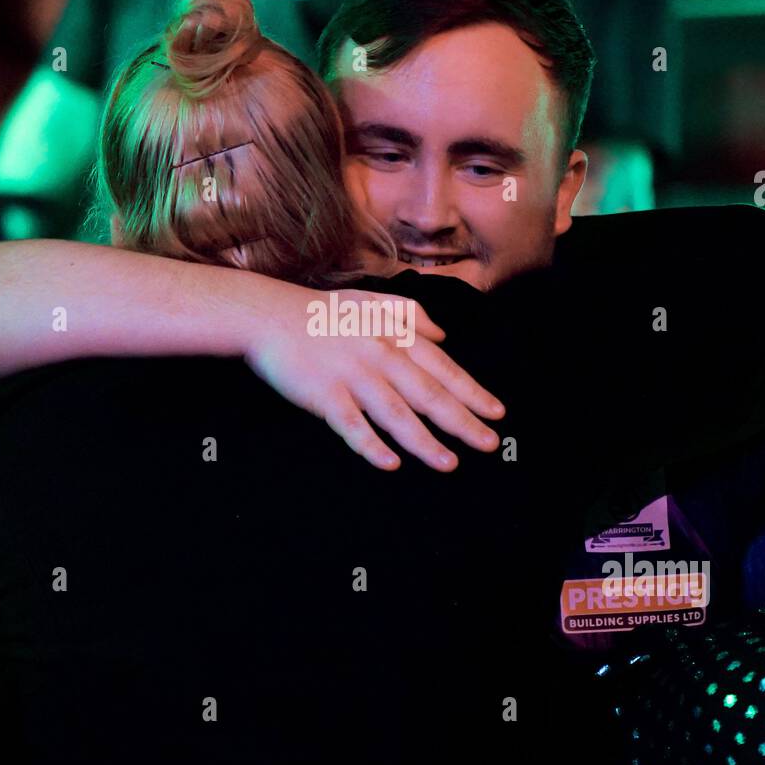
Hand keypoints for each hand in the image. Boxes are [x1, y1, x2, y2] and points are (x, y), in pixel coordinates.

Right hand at [244, 286, 505, 470]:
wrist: (268, 314)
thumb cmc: (322, 313)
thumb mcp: (371, 300)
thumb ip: (410, 314)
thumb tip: (444, 335)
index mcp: (394, 334)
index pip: (443, 367)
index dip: (472, 392)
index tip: (496, 413)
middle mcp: (380, 355)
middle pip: (428, 394)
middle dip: (462, 421)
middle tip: (489, 445)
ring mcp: (352, 375)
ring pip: (396, 414)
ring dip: (424, 441)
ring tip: (450, 463)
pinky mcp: (323, 394)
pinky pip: (351, 425)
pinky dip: (371, 444)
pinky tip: (390, 463)